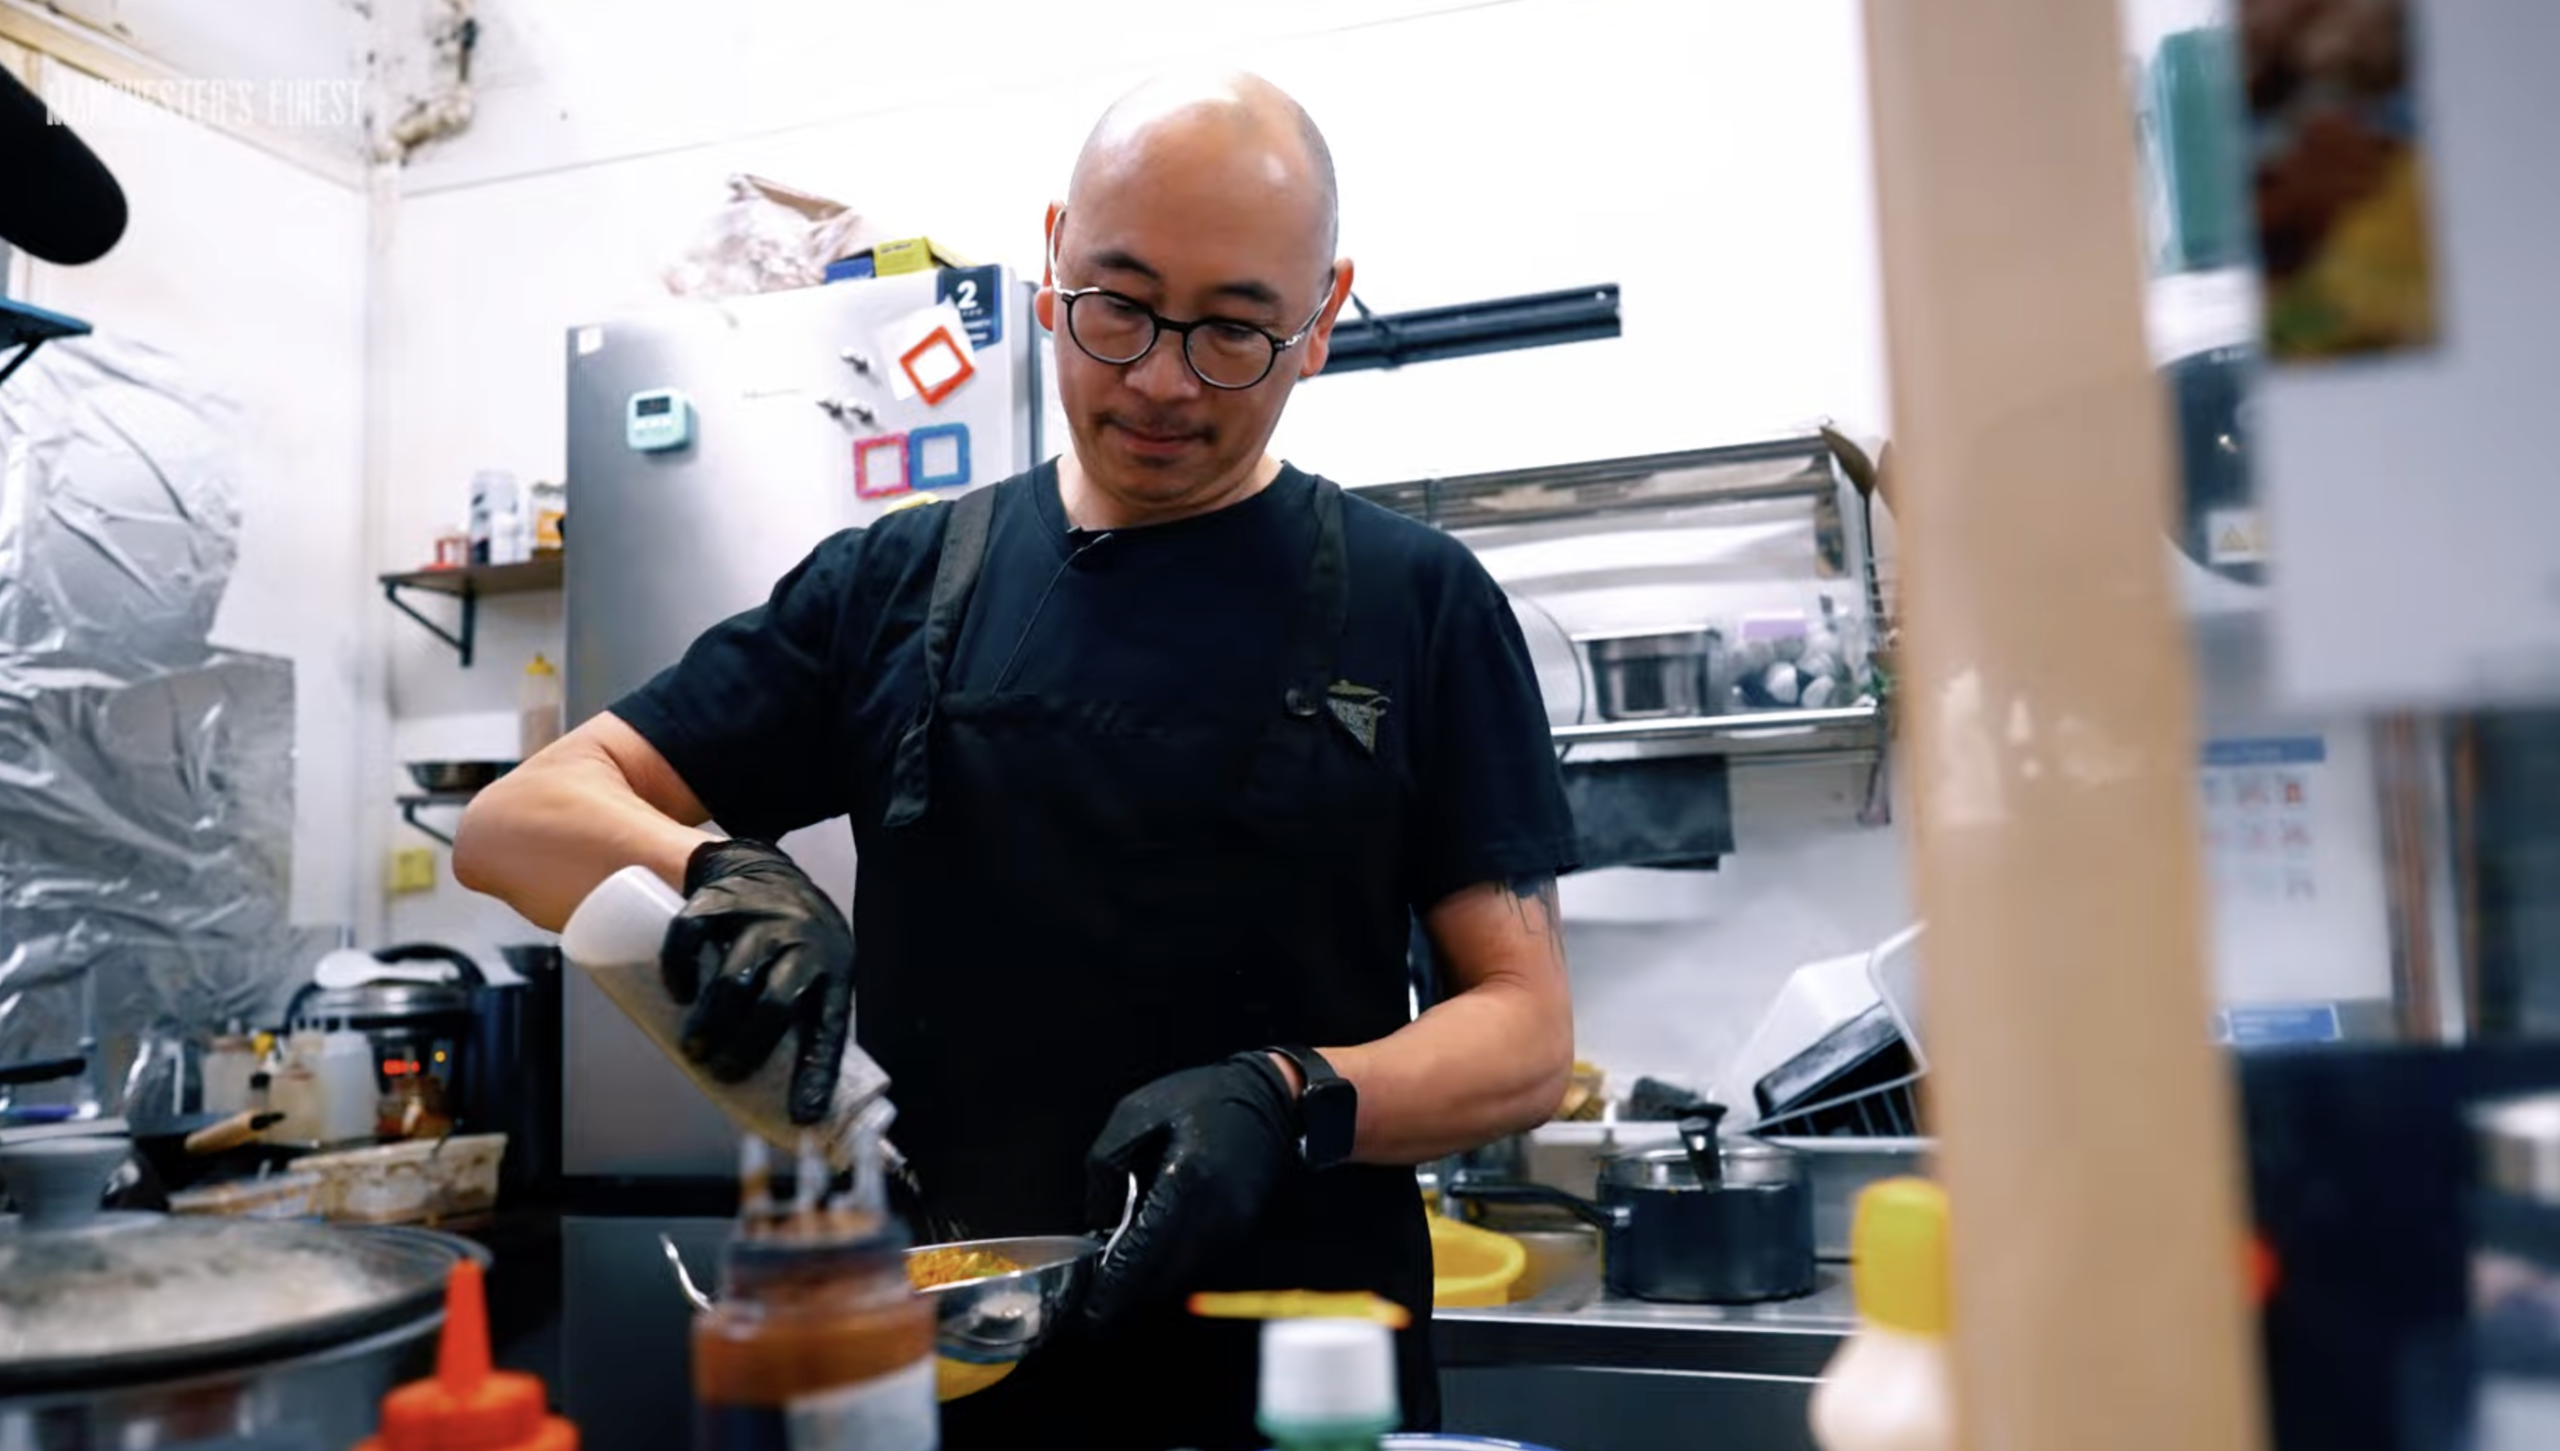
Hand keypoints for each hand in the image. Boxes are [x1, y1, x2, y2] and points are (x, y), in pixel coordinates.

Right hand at [661, 838, 853, 1125]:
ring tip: (693, 1047)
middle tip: (720, 1072)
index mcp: (833, 970)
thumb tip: (783, 1105)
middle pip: (776, 1006)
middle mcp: (803, 942)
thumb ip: (799, 1025)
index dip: (815, 1075)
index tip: (803, 1115)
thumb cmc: (794, 943)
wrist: (767, 870)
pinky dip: (682, 967)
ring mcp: (761, 919)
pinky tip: (678, 992)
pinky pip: (696, 935)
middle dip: (746, 1048)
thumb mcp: (815, 974)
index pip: (829, 1029)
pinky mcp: (720, 901)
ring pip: (736, 976)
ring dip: (712, 1020)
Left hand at [1083, 1054, 1299, 1325]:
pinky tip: (1150, 1253)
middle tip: (1095, 1301)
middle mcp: (1212, 1216)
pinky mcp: (1241, 1230)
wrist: (1272, 1099)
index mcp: (1184, 1182)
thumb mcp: (1137, 1113)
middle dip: (1126, 1295)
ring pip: (1179, 1275)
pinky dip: (1169, 1266)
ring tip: (1117, 1277)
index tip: (1090, 1313)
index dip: (1113, 1288)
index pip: (1141, 1252)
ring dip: (1148, 1282)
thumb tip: (1097, 1219)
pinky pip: (1197, 1261)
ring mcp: (1231, 1228)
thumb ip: (1106, 1163)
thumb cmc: (1202, 1099)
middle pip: (1161, 1277)